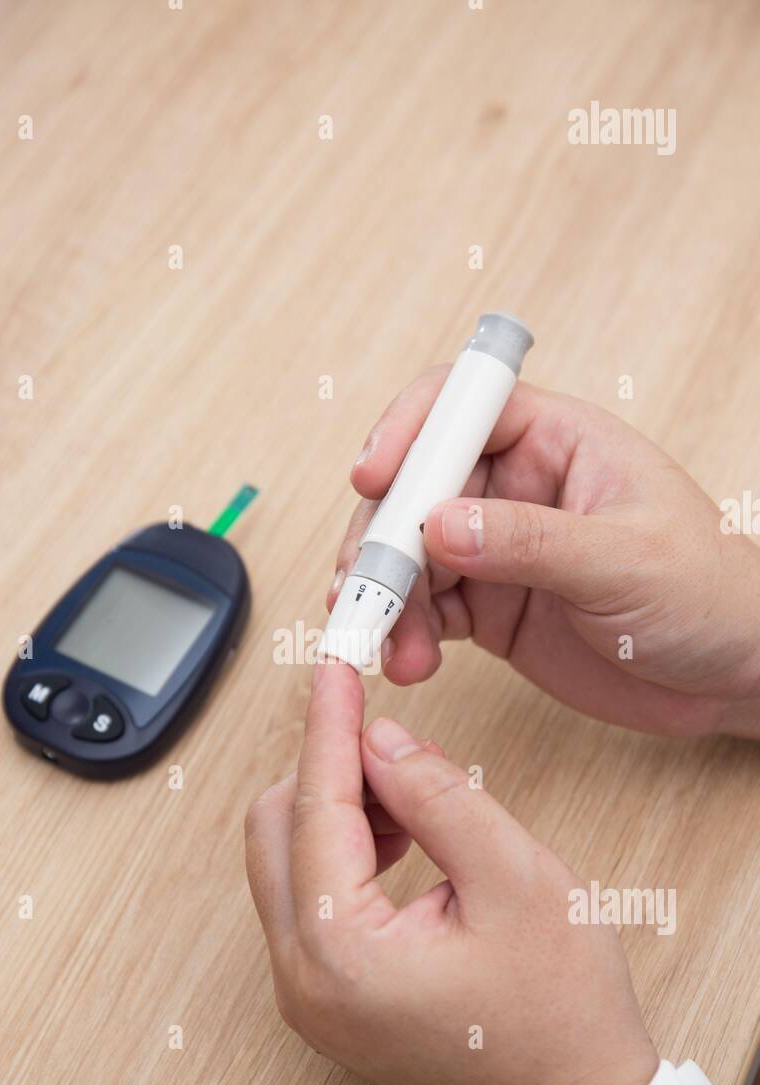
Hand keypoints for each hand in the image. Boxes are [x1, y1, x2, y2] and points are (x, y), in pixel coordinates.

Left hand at [245, 661, 658, 1084]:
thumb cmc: (559, 1016)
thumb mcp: (516, 880)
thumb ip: (441, 797)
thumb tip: (379, 741)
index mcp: (339, 956)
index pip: (313, 808)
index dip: (327, 727)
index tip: (334, 669)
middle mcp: (301, 982)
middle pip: (273, 832)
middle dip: (324, 771)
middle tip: (387, 738)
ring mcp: (307, 996)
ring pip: (284, 862)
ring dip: (334, 811)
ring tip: (413, 802)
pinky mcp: (325, 998)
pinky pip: (305, 900)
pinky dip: (340, 852)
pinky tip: (401, 841)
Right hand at [330, 375, 759, 736]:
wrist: (733, 674)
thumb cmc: (708, 593)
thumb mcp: (626, 561)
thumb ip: (531, 541)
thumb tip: (439, 525)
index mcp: (556, 441)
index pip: (459, 406)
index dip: (406, 432)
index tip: (372, 479)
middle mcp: (516, 487)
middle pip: (415, 487)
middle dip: (382, 537)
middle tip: (366, 589)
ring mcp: (497, 549)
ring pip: (409, 556)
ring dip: (386, 598)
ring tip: (388, 645)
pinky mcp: (490, 607)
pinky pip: (425, 611)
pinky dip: (404, 634)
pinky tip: (408, 661)